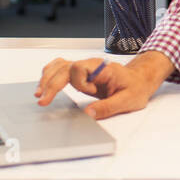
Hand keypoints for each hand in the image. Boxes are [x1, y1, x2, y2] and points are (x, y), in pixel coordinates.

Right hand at [34, 51, 173, 119]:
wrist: (140, 80)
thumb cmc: (135, 88)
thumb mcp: (127, 100)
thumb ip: (108, 107)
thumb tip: (88, 114)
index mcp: (102, 68)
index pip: (80, 67)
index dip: (80, 81)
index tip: (90, 92)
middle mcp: (91, 65)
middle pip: (64, 67)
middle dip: (51, 83)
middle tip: (43, 100)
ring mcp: (85, 68)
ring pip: (59, 66)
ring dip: (47, 78)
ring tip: (39, 94)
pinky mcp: (81, 74)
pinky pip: (61, 68)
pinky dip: (50, 75)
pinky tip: (44, 85)